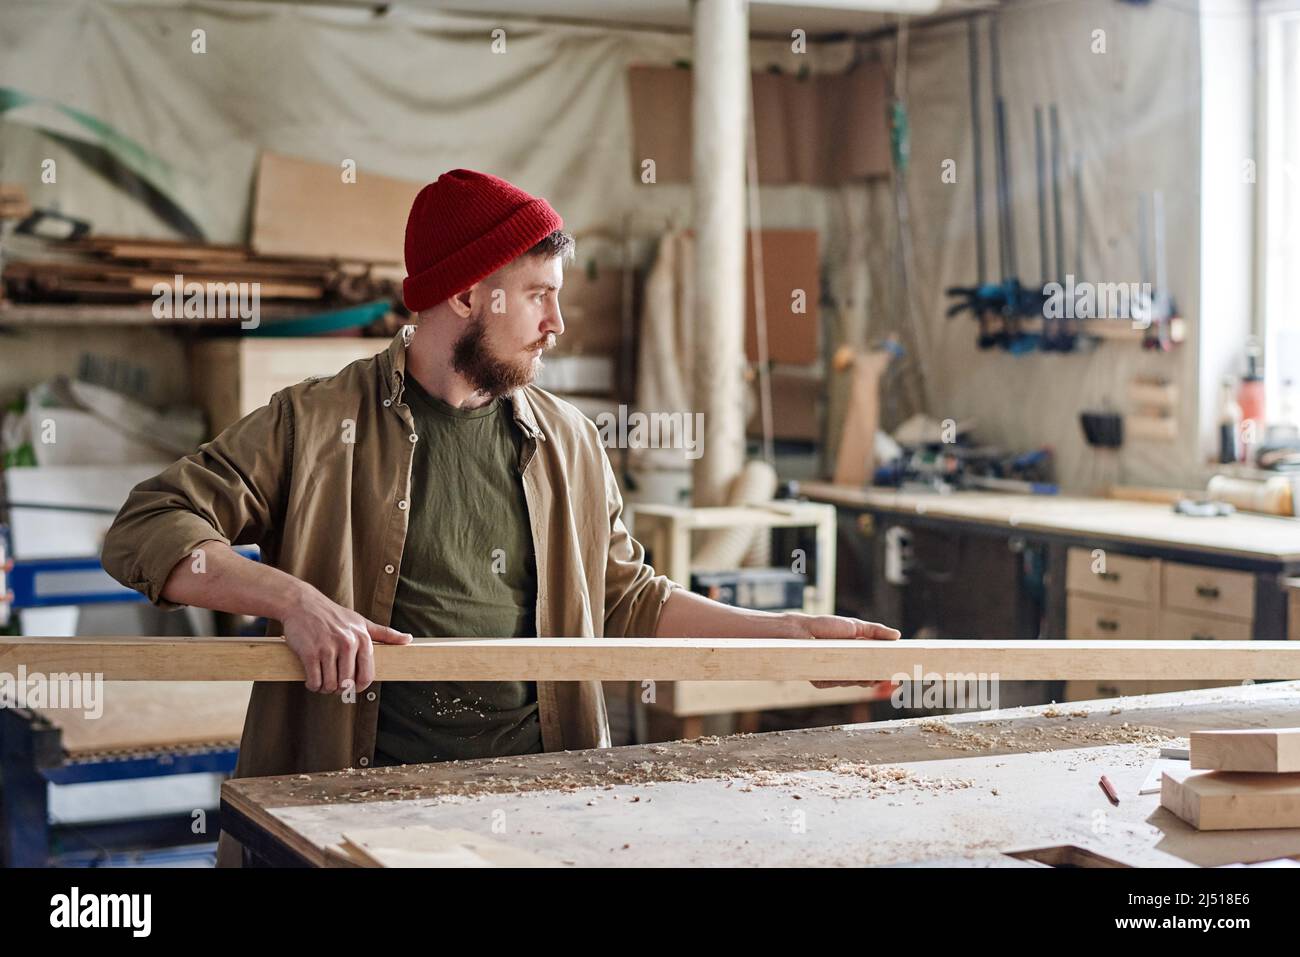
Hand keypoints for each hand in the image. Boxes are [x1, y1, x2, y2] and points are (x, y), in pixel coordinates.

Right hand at [281, 584, 411, 693]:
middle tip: (333, 683)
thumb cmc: (333, 615)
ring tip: (322, 681)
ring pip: (330, 685)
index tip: (351, 686)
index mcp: (362, 639)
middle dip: (339, 689)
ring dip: (325, 688)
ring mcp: (328, 648)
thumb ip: (385, 633)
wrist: (303, 604)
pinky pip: (314, 681)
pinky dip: (313, 685)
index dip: (358, 687)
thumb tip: (408, 639)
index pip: (366, 676)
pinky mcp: (310, 653)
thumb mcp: (361, 622)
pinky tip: (312, 679)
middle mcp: (348, 644)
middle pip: (347, 683)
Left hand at [785, 612, 900, 689]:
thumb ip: (876, 631)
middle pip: (863, 679)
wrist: (801, 629)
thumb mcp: (855, 626)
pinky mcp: (820, 680)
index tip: (893, 672)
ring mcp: (833, 674)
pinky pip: (833, 683)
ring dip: (859, 680)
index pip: (872, 667)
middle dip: (874, 679)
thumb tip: (897, 635)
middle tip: (883, 677)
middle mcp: (844, 667)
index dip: (882, 671)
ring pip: (850, 683)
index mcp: (854, 655)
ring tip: (869, 676)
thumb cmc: (826, 626)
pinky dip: (840, 679)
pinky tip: (846, 675)